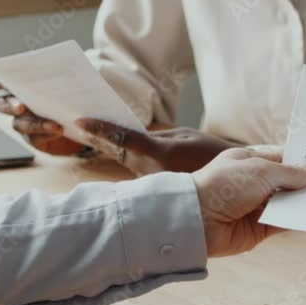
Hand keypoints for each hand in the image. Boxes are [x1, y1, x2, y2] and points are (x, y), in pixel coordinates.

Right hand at [0, 75, 85, 155]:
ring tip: (53, 124)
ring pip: (19, 124)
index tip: (1, 82)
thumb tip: (79, 62)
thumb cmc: (67, 94)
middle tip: (21, 106)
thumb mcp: (65, 80)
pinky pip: (36, 137)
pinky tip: (60, 129)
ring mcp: (23, 123)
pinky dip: (47, 133)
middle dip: (9, 105)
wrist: (79, 119)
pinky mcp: (34, 139)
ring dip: (35, 123)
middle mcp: (15, 105)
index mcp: (17, 86)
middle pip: (1, 105)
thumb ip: (60, 73)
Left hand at [75, 118, 237, 175]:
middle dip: (96, 138)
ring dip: (105, 146)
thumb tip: (133, 137)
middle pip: (117, 150)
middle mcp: (152, 169)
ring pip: (123, 159)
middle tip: (74, 125)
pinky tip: (110, 146)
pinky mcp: (157, 182)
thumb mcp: (185, 136)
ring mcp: (153, 178)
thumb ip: (157, 137)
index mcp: (159, 154)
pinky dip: (122, 154)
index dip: (100, 130)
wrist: (231, 179)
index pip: (124, 138)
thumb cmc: (210, 153)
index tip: (79, 122)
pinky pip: (134, 166)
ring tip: (84, 133)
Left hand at [192, 147, 305, 256]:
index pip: (283, 158)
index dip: (303, 161)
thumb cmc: (223, 185)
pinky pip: (283, 223)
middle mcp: (255, 183)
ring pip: (288, 203)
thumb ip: (288, 172)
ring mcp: (257, 206)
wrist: (197, 219)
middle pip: (288, 182)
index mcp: (250, 161)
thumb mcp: (260, 170)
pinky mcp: (259, 228)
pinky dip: (298, 220)